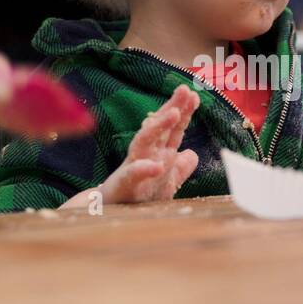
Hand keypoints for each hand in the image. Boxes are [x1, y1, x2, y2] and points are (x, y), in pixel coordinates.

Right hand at [96, 86, 199, 204]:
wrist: (109, 213)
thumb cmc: (137, 196)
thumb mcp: (166, 182)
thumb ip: (180, 167)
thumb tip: (193, 153)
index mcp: (157, 153)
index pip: (172, 129)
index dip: (183, 112)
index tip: (194, 95)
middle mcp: (145, 155)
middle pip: (159, 127)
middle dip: (172, 108)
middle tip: (184, 90)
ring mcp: (133, 167)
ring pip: (144, 142)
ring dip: (158, 127)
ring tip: (174, 114)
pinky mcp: (124, 186)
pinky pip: (133, 176)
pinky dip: (144, 170)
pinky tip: (156, 166)